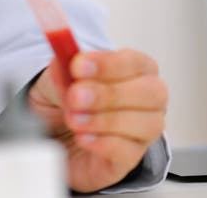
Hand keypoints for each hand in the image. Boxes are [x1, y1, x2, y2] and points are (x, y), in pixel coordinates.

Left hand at [28, 47, 167, 192]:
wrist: (54, 132)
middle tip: (76, 95)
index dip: (108, 64)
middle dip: (110, 93)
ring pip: (146, 124)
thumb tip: (63, 47)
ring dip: (106, 120)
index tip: (78, 66)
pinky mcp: (130, 159)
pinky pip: (129, 153)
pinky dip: (105, 143)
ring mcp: (143, 131)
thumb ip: (64, 61)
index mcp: (136, 68)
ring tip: (74, 118)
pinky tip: (84, 136)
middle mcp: (148, 99)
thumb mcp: (60, 73)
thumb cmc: (67, 97)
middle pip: (151, 93)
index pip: (135, 62)